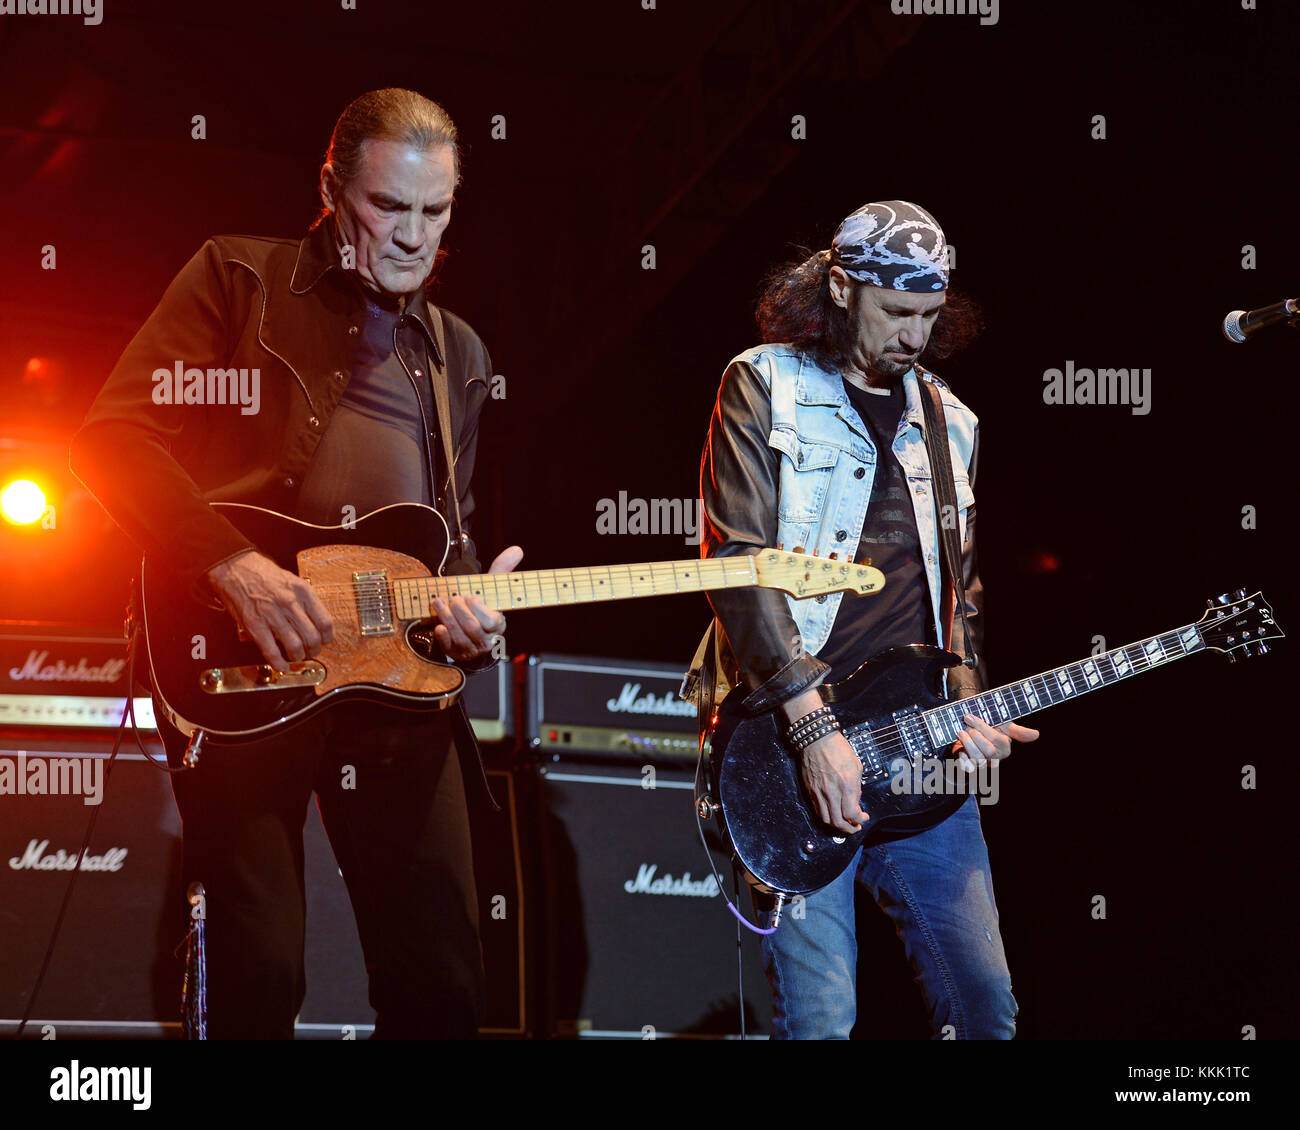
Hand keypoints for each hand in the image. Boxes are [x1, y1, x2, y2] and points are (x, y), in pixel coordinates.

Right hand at [205, 550, 333, 670]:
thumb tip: (316, 623)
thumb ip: (305, 601)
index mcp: (303, 591)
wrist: (236, 568)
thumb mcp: (293, 581)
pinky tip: (283, 666)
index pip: (325, 622)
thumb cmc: (264, 575)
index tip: (325, 641)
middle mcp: (290, 603)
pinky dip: (279, 663)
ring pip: (295, 646)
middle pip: (312, 637)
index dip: (327, 637)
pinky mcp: (255, 625)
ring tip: (297, 657)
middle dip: (314, 650)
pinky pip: (271, 651)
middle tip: (312, 652)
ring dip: (299, 656)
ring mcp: (272, 615)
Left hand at [431, 545, 523, 663]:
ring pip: (460, 637)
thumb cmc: (483, 607)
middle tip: (453, 599)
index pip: (491, 622)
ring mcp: (471, 648)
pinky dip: (443, 637)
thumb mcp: (492, 590)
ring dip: (447, 618)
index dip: (479, 609)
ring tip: (438, 603)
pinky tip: (438, 626)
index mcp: (497, 625)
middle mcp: (486, 639)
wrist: (473, 631)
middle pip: (473, 628)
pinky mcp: (456, 653)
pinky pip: (449, 648)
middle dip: (460, 612)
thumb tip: (516, 549)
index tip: (470, 597)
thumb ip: (502, 570)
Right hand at [800, 730, 869, 834]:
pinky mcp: (810, 791)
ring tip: (843, 825)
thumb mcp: (856, 766)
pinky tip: (832, 815)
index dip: (860, 820)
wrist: (816, 739)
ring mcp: (818, 792)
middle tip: (854, 827)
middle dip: (849, 829)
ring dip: (836, 826)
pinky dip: (826, 817)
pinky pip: (817, 810)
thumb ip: (856, 787)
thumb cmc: (836, 748)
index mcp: (846, 784)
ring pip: (826, 820)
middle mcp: (831, 791)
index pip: (852, 814)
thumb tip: (855, 801)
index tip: (864, 818)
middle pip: (838, 822)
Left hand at [953, 713, 1039, 771]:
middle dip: (975, 736)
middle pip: (988, 751)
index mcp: (1005, 748)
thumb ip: (1018, 731)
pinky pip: (967, 768)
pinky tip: (960, 750)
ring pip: (977, 759)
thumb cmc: (990, 729)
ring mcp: (984, 764)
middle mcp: (996, 758)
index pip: (997, 739)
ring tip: (960, 732)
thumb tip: (1037, 734)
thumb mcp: (1003, 726)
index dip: (982, 727)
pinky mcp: (971, 767)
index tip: (970, 716)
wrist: (972, 735)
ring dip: (967, 744)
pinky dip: (962, 759)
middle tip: (966, 724)